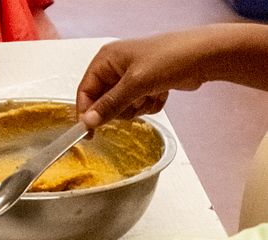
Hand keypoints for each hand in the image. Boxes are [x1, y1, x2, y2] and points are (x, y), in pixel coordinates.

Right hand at [76, 30, 206, 127]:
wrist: (207, 55)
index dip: (86, 112)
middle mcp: (116, 67)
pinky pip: (139, 105)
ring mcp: (132, 76)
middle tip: (135, 102)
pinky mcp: (147, 85)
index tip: (90, 132)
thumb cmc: (170, 58)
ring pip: (122, 106)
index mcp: (106, 60)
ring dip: (137, 107)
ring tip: (151, 94)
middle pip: (103, 101)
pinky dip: (149, 105)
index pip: (85, 91)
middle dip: (120, 108)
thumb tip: (87, 122)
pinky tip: (161, 94)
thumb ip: (109, 105)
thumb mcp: (135, 83)